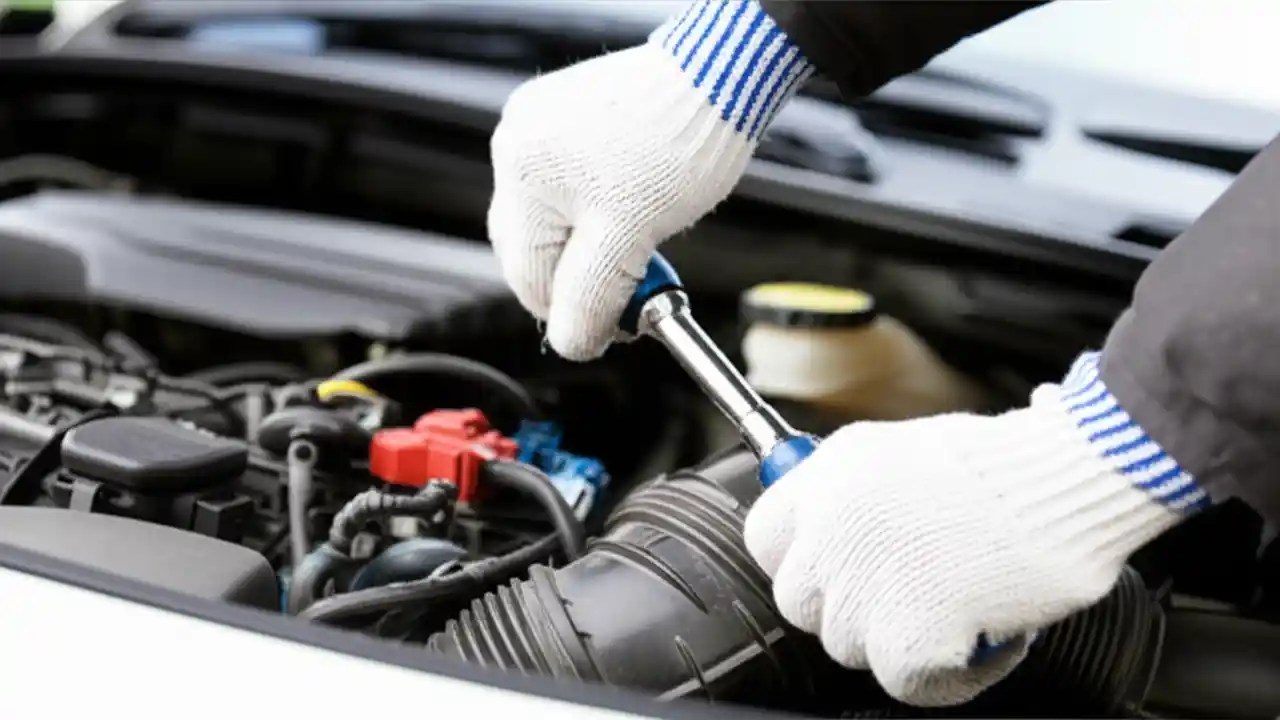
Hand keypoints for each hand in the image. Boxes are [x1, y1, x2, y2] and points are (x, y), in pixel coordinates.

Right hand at [487, 0, 812, 359]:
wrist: (720, 77)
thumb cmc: (682, 143)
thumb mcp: (630, 239)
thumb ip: (591, 298)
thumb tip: (571, 344)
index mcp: (521, 175)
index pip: (529, 279)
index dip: (574, 316)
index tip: (618, 330)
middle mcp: (518, 147)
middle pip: (533, 251)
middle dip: (580, 280)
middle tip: (631, 295)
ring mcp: (539, 129)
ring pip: (554, 222)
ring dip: (589, 249)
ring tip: (636, 250)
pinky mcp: (567, 120)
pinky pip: (571, 187)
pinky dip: (597, 213)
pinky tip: (631, 214)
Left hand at [743, 352, 1209, 705]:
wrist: (1067, 477)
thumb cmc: (1008, 465)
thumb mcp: (904, 451)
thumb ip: (856, 496)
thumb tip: (831, 538)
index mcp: (831, 473)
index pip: (765, 537)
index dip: (804, 562)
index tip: (837, 572)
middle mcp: (834, 523)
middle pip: (800, 602)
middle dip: (851, 608)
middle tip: (908, 596)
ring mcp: (864, 577)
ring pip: (849, 645)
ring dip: (902, 641)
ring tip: (959, 609)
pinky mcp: (908, 627)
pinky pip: (902, 680)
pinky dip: (947, 674)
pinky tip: (981, 638)